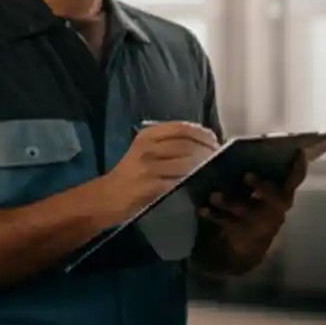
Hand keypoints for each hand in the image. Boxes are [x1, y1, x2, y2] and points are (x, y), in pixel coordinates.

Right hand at [92, 121, 217, 225]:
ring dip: (204, 166)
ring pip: (186, 161)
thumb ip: (167, 144)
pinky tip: (200, 183)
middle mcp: (148, 147)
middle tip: (217, 158)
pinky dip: (193, 181)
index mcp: (147, 135)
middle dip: (207, 151)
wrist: (108, 197)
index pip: (182, 128)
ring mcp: (149, 166)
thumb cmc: (130, 174)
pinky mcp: (151, 185)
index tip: (214, 142)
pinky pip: (179, 180)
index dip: (203, 134)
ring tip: (212, 170)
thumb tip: (201, 144)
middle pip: (187, 144)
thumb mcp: (144, 151)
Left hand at [198, 153, 307, 265]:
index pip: (296, 178)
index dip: (300, 165)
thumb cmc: (254, 201)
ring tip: (214, 195)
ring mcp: (261, 224)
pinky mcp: (243, 234)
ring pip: (246, 211)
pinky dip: (214, 215)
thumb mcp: (259, 187)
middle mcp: (277, 209)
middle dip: (263, 187)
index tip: (298, 150)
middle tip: (247, 175)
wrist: (249, 241)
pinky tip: (202, 209)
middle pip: (275, 198)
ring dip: (230, 202)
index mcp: (284, 193)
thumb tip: (241, 151)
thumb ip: (257, 171)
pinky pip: (227, 224)